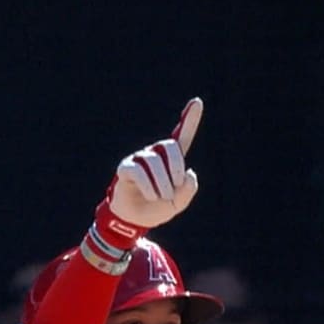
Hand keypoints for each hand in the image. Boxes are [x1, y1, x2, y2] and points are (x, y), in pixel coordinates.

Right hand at [87, 98, 203, 260]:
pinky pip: (138, 170)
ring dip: (163, 182)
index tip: (197, 102)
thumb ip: (188, 190)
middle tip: (176, 186)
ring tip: (163, 197)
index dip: (190, 119)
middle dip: (176, 166)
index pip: (182, 135)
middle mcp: (155, 154)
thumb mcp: (178, 203)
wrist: (134, 221)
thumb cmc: (157, 209)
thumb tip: (188, 173)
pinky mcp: (125, 168)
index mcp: (171, 160)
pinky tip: (152, 196)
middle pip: (169, 145)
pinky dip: (148, 185)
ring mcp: (139, 159)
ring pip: (154, 160)